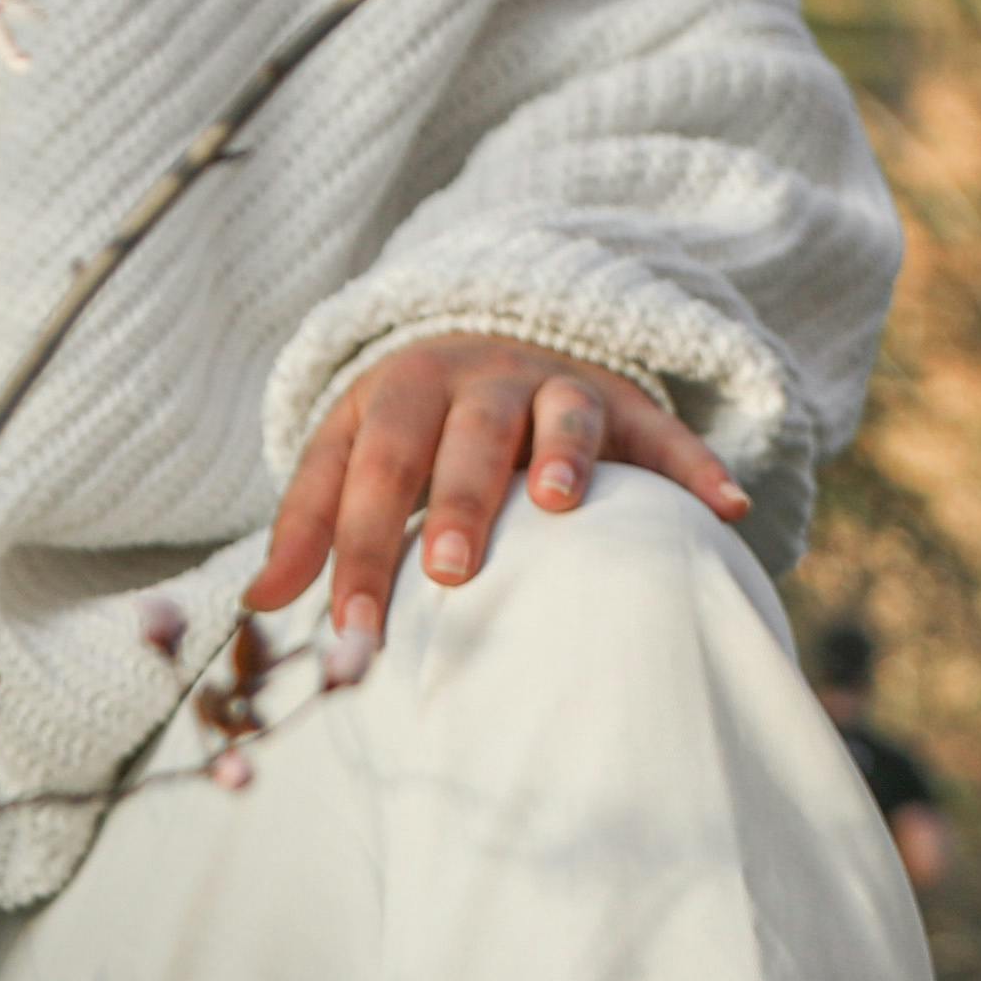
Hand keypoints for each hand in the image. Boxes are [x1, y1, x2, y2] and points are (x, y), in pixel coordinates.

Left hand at [248, 333, 741, 651]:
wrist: (489, 340)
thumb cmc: (408, 428)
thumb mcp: (347, 452)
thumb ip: (308, 522)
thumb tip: (257, 606)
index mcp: (403, 391)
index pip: (372, 472)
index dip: (358, 554)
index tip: (351, 640)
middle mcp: (484, 379)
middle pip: (467, 433)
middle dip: (458, 499)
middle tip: (450, 570)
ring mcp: (559, 384)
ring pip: (564, 408)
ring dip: (562, 452)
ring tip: (558, 503)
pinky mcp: (625, 400)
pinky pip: (663, 428)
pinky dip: (694, 464)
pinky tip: (724, 507)